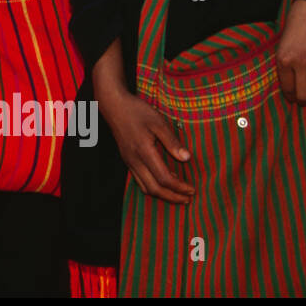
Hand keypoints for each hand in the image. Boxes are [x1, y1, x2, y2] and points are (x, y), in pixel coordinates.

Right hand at [93, 41, 193, 203]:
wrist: (113, 105)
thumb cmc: (137, 111)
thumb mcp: (158, 122)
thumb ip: (172, 141)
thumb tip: (186, 158)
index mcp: (144, 151)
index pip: (164, 178)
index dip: (179, 187)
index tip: (192, 190)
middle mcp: (134, 160)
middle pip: (154, 188)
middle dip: (172, 197)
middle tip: (187, 199)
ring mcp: (129, 161)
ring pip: (145, 187)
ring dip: (162, 195)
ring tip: (177, 196)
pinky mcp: (127, 160)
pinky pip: (139, 181)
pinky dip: (153, 187)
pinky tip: (163, 182)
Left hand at [275, 0, 305, 103]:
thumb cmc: (298, 26)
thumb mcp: (283, 45)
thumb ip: (286, 65)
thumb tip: (290, 89)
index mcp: (284, 59)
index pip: (287, 90)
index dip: (291, 97)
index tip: (294, 97)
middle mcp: (301, 63)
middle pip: (303, 96)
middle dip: (304, 101)